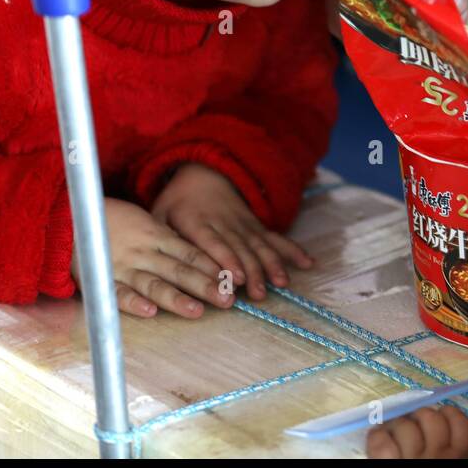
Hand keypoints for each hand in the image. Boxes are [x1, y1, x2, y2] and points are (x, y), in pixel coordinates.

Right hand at [72, 197, 231, 318]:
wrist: (71, 216)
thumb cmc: (116, 222)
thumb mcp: (148, 224)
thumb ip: (171, 242)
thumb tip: (204, 259)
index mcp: (158, 236)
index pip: (191, 254)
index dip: (213, 267)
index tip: (234, 280)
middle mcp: (144, 252)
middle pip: (179, 270)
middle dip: (205, 285)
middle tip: (228, 299)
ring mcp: (123, 266)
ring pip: (154, 284)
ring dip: (176, 298)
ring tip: (197, 311)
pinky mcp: (101, 279)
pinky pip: (118, 293)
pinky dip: (133, 302)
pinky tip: (150, 312)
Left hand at [151, 163, 312, 299]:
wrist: (204, 173)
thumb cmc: (176, 203)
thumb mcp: (159, 215)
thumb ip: (161, 238)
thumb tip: (162, 265)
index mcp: (197, 222)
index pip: (212, 242)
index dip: (226, 259)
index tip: (237, 278)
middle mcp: (224, 223)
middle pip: (241, 248)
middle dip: (252, 271)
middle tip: (258, 294)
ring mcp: (244, 224)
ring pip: (261, 245)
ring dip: (273, 264)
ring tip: (282, 283)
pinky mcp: (256, 226)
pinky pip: (276, 238)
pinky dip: (292, 250)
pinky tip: (308, 263)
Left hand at [365, 406, 467, 458]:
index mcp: (457, 457)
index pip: (459, 422)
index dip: (448, 415)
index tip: (439, 419)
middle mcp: (437, 455)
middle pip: (430, 418)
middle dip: (419, 418)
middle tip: (413, 426)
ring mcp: (411, 459)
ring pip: (404, 425)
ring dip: (396, 427)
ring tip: (393, 435)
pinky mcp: (388, 465)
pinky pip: (382, 440)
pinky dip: (377, 437)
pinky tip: (378, 439)